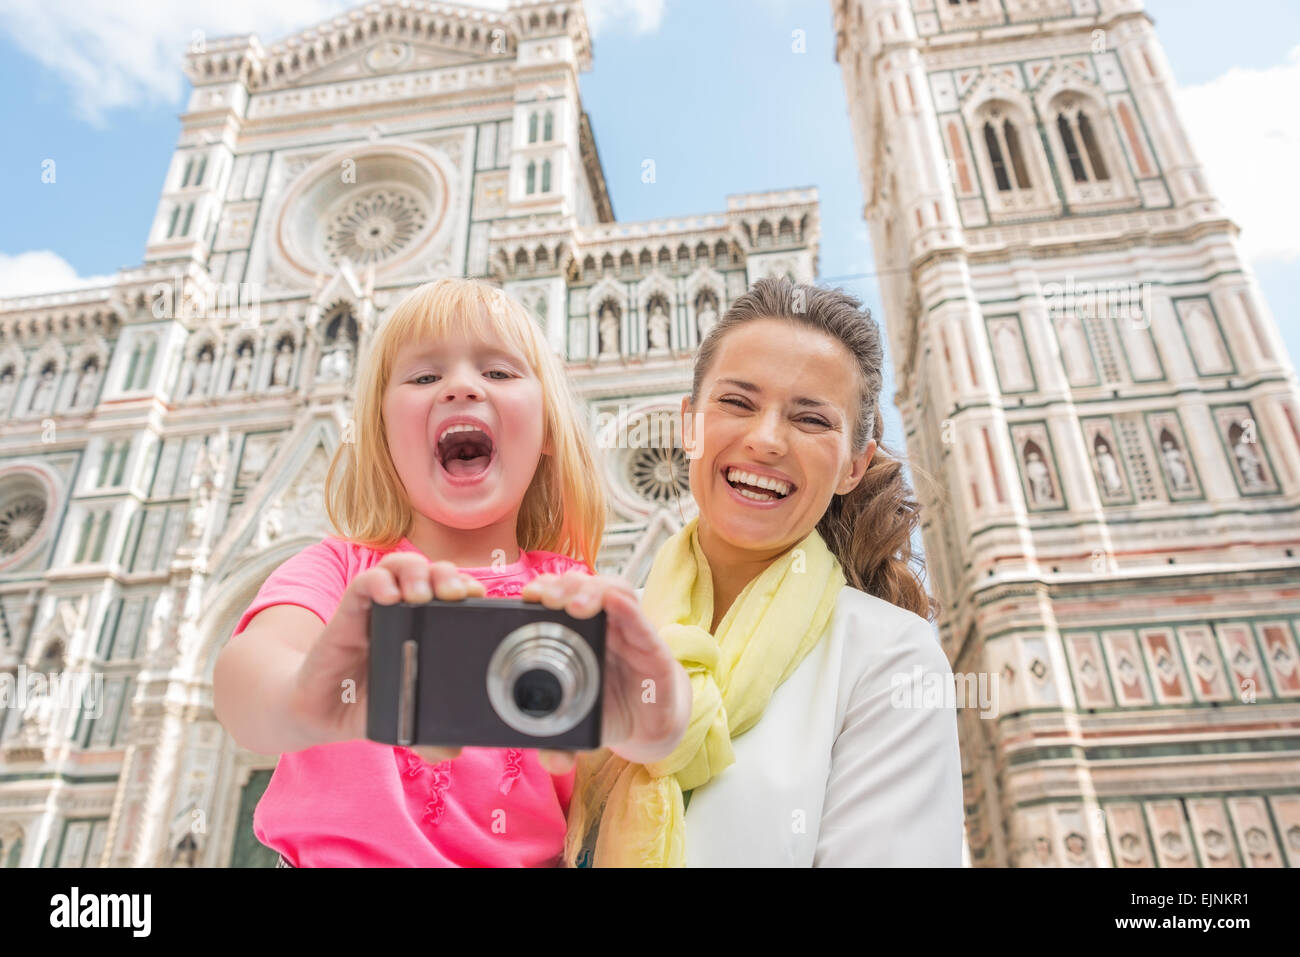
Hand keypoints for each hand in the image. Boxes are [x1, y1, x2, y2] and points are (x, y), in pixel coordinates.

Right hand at [289, 552, 485, 764]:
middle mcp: (404, 613)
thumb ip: (428, 736)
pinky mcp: (348, 613)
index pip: (454, 594)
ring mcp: (376, 609)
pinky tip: (389, 595)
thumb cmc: (366, 704)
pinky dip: (378, 582)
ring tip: (423, 593)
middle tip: (458, 595)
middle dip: (449, 576)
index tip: (480, 602)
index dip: (470, 590)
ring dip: (417, 571)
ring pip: (400, 567)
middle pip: (433, 573)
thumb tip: (451, 751)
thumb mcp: (403, 721)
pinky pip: (364, 583)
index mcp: (427, 630)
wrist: (319, 711)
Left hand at [520, 572, 690, 772]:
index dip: (542, 591)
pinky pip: (641, 622)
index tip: (524, 597)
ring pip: (611, 592)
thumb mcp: (580, 726)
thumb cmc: (609, 712)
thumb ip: (561, 741)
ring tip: (574, 604)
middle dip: (561, 586)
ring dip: (591, 591)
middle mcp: (602, 627)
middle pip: (581, 588)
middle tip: (543, 597)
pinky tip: (615, 602)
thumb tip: (552, 759)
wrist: (649, 725)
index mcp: (575, 637)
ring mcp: (629, 632)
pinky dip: (628, 609)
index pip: (558, 600)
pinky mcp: (653, 648)